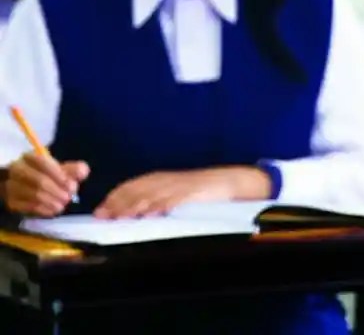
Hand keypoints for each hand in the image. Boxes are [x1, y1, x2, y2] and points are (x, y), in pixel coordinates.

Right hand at [3, 152, 89, 216]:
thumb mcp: (63, 170)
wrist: (31, 188)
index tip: (72, 186)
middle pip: (39, 180)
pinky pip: (29, 207)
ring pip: (34, 195)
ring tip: (63, 205)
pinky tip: (54, 210)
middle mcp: (17, 170)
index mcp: (30, 158)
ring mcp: (12, 186)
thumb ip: (75, 169)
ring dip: (52, 201)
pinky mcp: (12, 202)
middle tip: (69, 198)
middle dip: (58, 190)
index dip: (59, 175)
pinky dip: (45, 209)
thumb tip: (82, 171)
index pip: (43, 162)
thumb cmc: (50, 176)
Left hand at [95, 166, 270, 218]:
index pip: (130, 186)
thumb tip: (133, 215)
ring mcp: (178, 186)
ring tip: (119, 218)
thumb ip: (155, 200)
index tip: (99, 212)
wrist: (230, 182)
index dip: (113, 198)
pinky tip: (149, 215)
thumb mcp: (175, 192)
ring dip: (132, 207)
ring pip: (150, 195)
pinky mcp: (192, 193)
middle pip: (136, 191)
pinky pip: (172, 200)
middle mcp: (165, 181)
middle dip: (117, 204)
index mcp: (160, 180)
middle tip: (102, 217)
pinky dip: (159, 206)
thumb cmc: (202, 191)